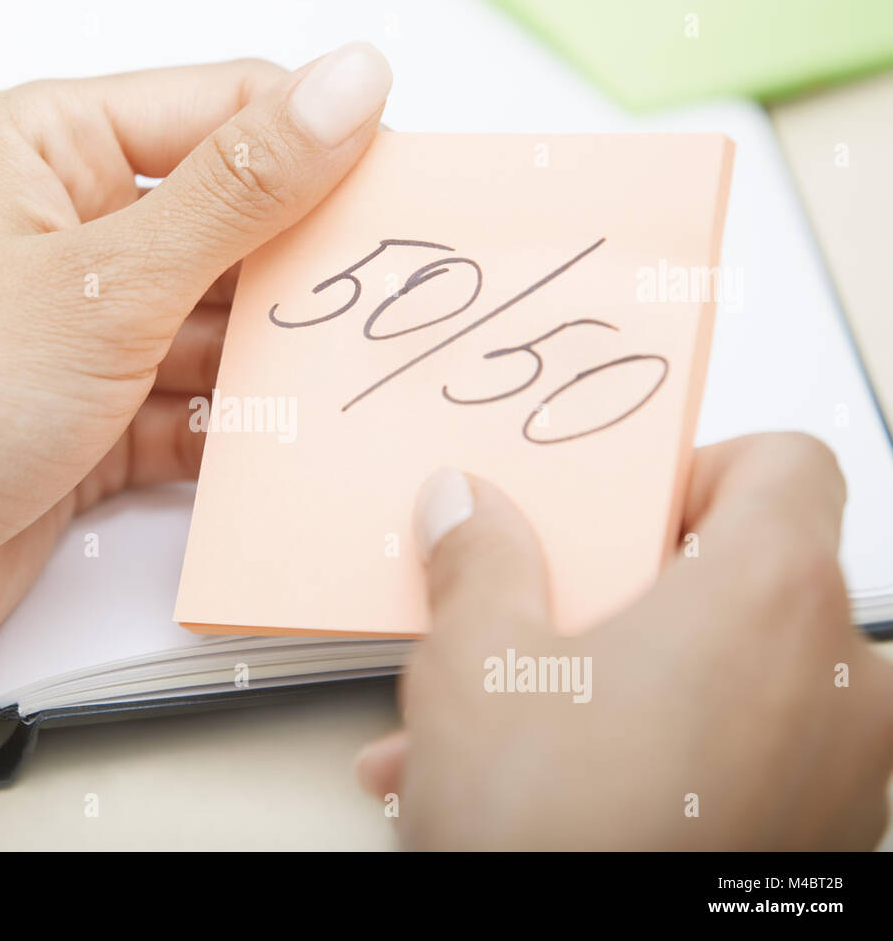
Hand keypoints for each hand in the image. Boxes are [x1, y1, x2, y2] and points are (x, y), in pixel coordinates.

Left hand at [0, 43, 392, 772]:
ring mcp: (76, 333)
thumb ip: (239, 189)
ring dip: (272, 358)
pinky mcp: (88, 421)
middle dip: (302, 265)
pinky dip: (233, 428)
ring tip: (348, 375)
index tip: (410, 184)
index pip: (219, 108)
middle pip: (227, 222)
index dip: (317, 140)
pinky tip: (281, 444)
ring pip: (215, 324)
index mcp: (44, 149)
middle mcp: (62, 233)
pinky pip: (190, 407)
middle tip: (395, 293)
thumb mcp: (107, 280)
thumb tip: (348, 87)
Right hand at [357, 432, 892, 848]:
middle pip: (746, 581)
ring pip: (728, 685)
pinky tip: (556, 792)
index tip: (623, 520)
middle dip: (627, 602)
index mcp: (772, 600)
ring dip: (624, 690)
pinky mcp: (820, 842)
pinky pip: (743, 761)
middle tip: (546, 626)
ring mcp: (843, 774)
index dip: (695, 474)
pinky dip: (662, 757)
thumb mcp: (476, 668)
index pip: (784, 466)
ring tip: (513, 734)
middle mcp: (840, 684)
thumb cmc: (557, 836)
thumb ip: (481, 562)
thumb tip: (465, 509)